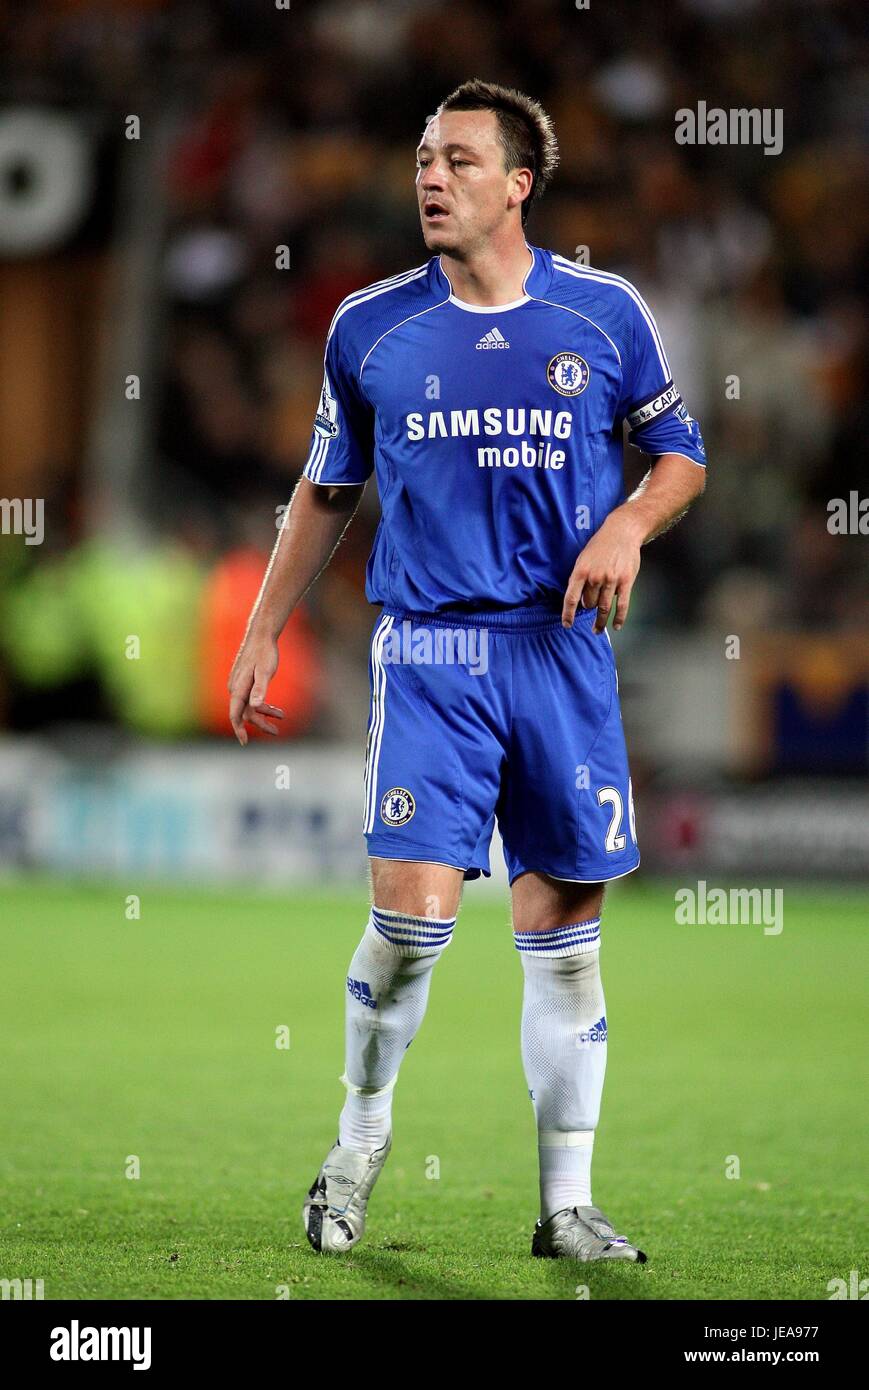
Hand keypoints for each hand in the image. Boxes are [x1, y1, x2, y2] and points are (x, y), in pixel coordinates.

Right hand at [227, 634, 283, 744]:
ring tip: (282, 717)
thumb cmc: (264, 652)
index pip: (235, 714)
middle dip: (260, 723)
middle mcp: (235, 688)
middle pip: (245, 713)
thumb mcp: (265, 671)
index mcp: (238, 688)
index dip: (239, 729)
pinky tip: (275, 708)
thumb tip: (255, 706)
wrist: (261, 635)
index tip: (245, 742)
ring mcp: (239, 684)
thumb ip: (260, 689)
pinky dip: (263, 704)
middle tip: (276, 732)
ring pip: (250, 706)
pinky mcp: (244, 681)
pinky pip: (252, 699)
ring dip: (264, 713)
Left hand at [562, 511, 643, 633]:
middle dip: (588, 607)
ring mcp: (611, 580)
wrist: (622, 532)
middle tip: (590, 607)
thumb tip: (578, 599)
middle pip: (589, 604)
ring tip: (597, 629)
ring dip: (600, 621)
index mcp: (581, 571)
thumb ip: (580, 578)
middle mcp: (595, 577)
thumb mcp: (583, 558)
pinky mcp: (626, 581)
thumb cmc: (600, 545)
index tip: (567, 625)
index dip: (568, 614)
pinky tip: (616, 626)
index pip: (571, 598)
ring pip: (604, 608)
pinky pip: (622, 605)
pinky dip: (619, 618)